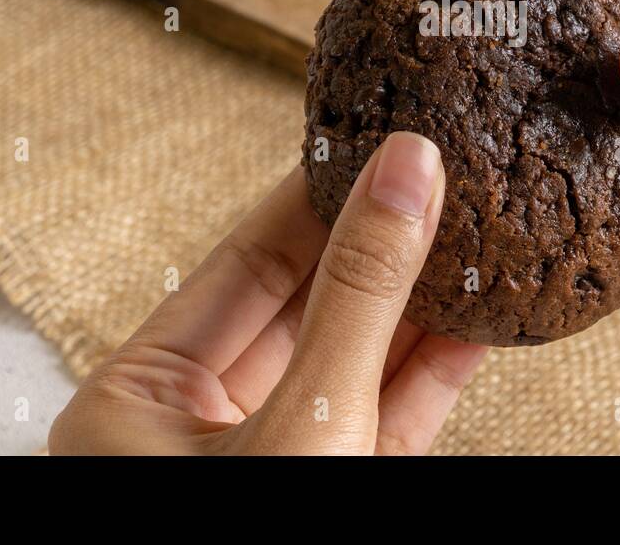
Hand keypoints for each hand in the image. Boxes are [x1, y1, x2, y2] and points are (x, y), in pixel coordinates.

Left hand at [48, 132, 485, 453]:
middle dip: (376, 244)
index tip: (372, 138)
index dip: (313, 197)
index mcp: (138, 403)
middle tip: (433, 171)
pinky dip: (434, 372)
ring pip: (352, 362)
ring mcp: (272, 459)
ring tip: (470, 229)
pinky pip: (387, 416)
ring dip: (418, 305)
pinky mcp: (336, 482)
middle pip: (303, 308)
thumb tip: (407, 171)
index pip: (240, 266)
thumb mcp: (306, 417)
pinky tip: (481, 319)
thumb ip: (358, 296)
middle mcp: (200, 430)